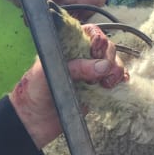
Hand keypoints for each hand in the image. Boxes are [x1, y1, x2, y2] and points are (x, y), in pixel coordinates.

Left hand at [9, 23, 127, 148]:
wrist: (33, 122)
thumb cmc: (33, 93)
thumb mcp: (47, 74)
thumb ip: (75, 67)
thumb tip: (103, 66)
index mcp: (68, 46)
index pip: (91, 32)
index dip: (98, 40)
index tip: (97, 52)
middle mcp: (81, 56)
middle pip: (107, 47)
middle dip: (109, 58)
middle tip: (102, 73)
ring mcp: (91, 73)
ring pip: (114, 63)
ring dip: (116, 70)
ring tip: (107, 84)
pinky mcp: (97, 88)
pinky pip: (115, 79)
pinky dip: (120, 79)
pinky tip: (118, 84)